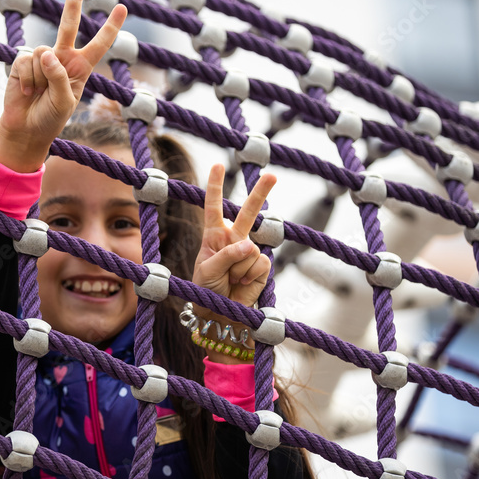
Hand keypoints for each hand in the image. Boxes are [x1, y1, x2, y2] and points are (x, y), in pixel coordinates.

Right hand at [0, 0, 127, 172]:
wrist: (25, 130)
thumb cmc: (50, 119)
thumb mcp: (64, 102)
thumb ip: (60, 78)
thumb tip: (46, 53)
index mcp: (81, 68)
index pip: (99, 44)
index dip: (110, 27)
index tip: (121, 7)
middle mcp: (63, 58)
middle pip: (69, 24)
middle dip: (73, 0)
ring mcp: (42, 59)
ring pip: (43, 53)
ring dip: (40, 78)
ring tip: (38, 94)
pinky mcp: (23, 62)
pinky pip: (27, 61)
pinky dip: (27, 79)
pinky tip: (26, 91)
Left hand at [193, 164, 275, 308]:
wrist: (221, 313)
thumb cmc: (207, 288)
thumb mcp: (207, 270)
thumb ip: (226, 255)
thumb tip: (249, 246)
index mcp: (214, 235)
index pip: (214, 207)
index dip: (216, 187)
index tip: (218, 165)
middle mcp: (234, 239)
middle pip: (247, 212)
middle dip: (260, 194)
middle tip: (272, 176)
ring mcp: (249, 251)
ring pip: (250, 248)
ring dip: (238, 267)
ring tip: (231, 279)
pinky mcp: (262, 266)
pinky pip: (258, 263)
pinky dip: (249, 275)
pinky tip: (242, 283)